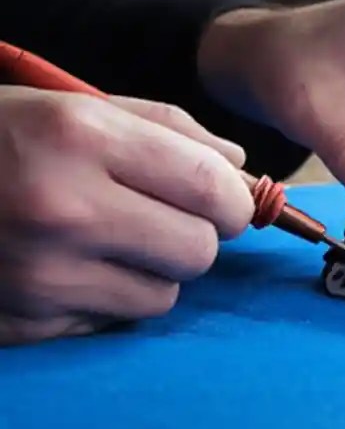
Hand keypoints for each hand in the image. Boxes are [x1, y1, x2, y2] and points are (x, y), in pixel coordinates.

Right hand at [0, 87, 254, 343]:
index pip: (213, 189)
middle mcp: (63, 208)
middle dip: (195, 236)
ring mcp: (38, 274)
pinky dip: (101, 301)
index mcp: (82, 137)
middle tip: (164, 220)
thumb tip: (240, 170)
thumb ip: (168, 130)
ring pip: (162, 297)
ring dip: (150, 273)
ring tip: (107, 242)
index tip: (223, 200)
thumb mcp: (73, 104)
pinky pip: (107, 323)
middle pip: (200, 252)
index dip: (234, 200)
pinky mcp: (21, 323)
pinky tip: (64, 268)